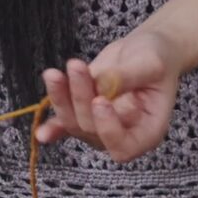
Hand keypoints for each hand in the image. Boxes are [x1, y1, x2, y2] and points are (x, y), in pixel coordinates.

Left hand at [37, 26, 188, 162]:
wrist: (143, 51)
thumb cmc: (156, 59)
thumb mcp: (150, 63)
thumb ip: (128, 76)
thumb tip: (104, 85)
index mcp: (147, 131)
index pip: (124, 147)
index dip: (108, 129)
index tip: (99, 101)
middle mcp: (122, 134)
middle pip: (92, 129)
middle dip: (81, 97)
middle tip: (76, 66)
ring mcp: (99, 128)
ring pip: (73, 124)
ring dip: (61, 99)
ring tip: (55, 74)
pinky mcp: (82, 115)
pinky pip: (63, 124)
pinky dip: (52, 126)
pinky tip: (41, 131)